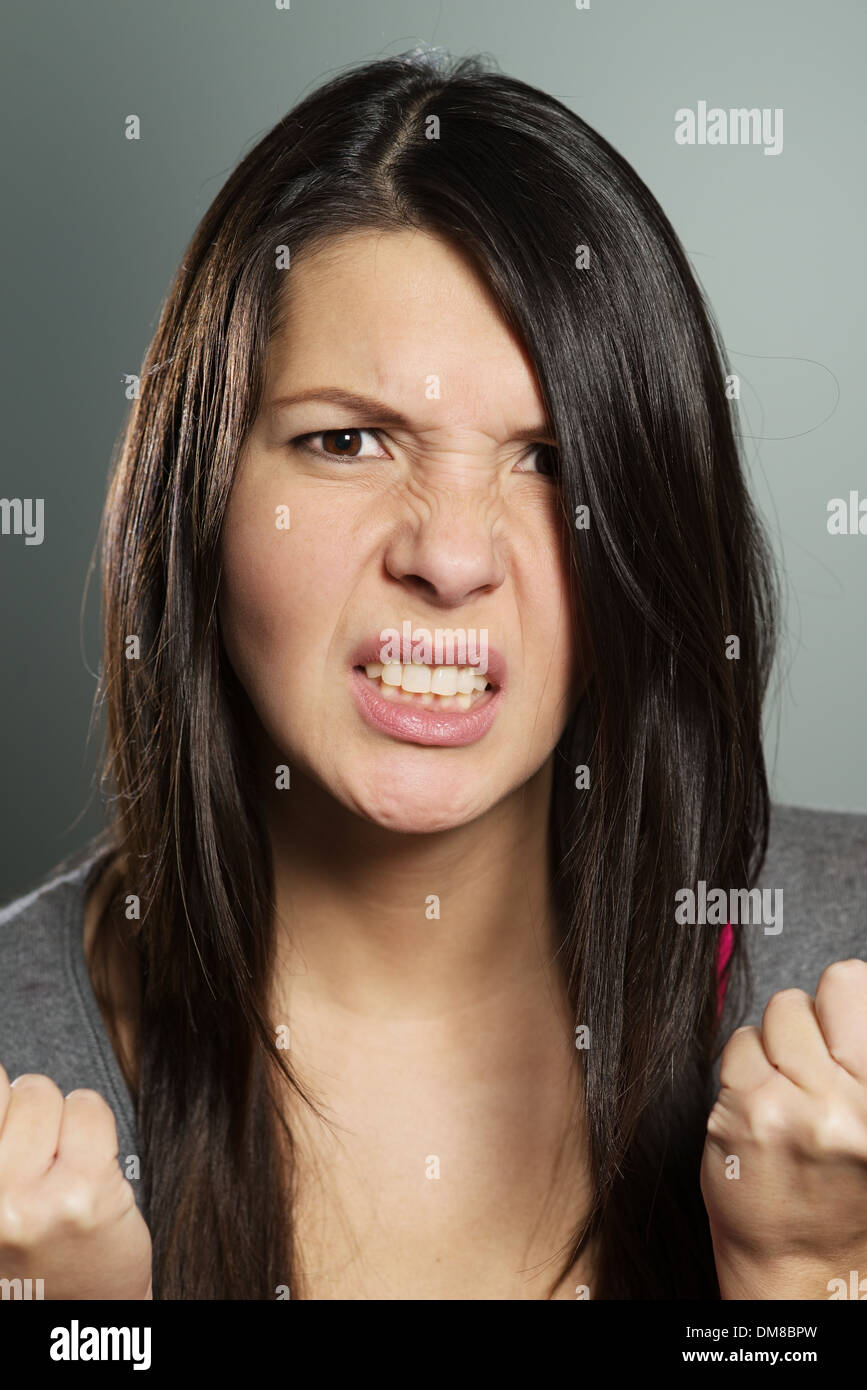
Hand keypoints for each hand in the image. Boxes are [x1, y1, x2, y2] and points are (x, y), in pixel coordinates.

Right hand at [0, 1064, 151, 1299]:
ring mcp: (31, 1199)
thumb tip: (1, 1079)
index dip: (2, 1098)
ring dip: (64, 1119)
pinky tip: (93, 1163)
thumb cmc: (36, 1258)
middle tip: (40, 1153)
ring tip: (64, 1163)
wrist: (85, 1314)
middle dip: (32, 1109)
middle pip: (13, 1090)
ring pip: (49, 1096)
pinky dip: (95, 1123)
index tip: (12, 1116)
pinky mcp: (82, 1193)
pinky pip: (89, 1110)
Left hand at [701, 958, 866, 1299]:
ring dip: (766, 1050)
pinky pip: (733, 1051)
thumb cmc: (842, 1198)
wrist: (804, 1271)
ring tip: (781, 1095)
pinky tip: (755, 1109)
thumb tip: (840, 995)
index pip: (849, 984)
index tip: (831, 1026)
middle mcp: (842, 1102)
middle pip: (798, 1001)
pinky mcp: (742, 1115)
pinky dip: (740, 1071)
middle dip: (797, 1028)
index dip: (834, 1003)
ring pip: (761, 1022)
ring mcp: (788, 1107)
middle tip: (803, 1072)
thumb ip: (856, 1063)